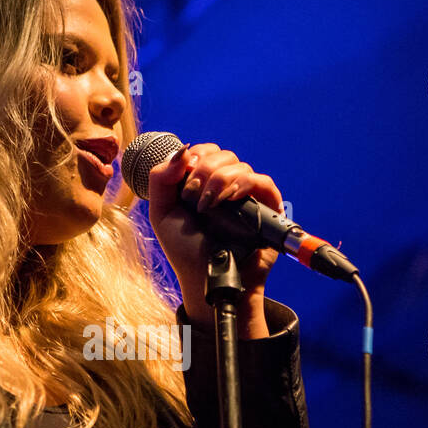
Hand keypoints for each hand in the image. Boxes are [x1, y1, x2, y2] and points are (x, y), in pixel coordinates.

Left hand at [143, 143, 284, 331]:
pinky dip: (244, 184)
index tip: (185, 178)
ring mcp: (247, 196)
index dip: (195, 156)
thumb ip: (160, 178)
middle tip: (194, 199)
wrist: (206, 277)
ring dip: (220, 181)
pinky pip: (263, 182)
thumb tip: (182, 150)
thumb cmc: (185, 250)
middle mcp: (227, 186)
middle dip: (204, 171)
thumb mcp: (162, 212)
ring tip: (208, 207)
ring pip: (241, 166)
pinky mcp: (267, 208)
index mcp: (204, 183)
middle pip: (223, 155)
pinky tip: (230, 198)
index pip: (206, 151)